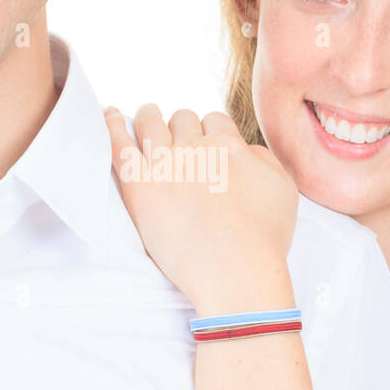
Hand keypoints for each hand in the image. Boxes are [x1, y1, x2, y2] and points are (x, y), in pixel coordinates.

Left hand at [105, 103, 299, 312]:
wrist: (236, 273)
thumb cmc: (264, 239)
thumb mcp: (282, 188)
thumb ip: (264, 158)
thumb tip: (245, 148)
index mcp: (230, 146)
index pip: (214, 121)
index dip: (209, 130)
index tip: (205, 143)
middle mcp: (196, 149)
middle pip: (183, 119)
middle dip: (180, 126)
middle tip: (175, 136)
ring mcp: (166, 166)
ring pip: (151, 123)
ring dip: (147, 116)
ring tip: (144, 117)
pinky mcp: (140, 187)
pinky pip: (119, 146)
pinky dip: (112, 127)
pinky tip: (107, 116)